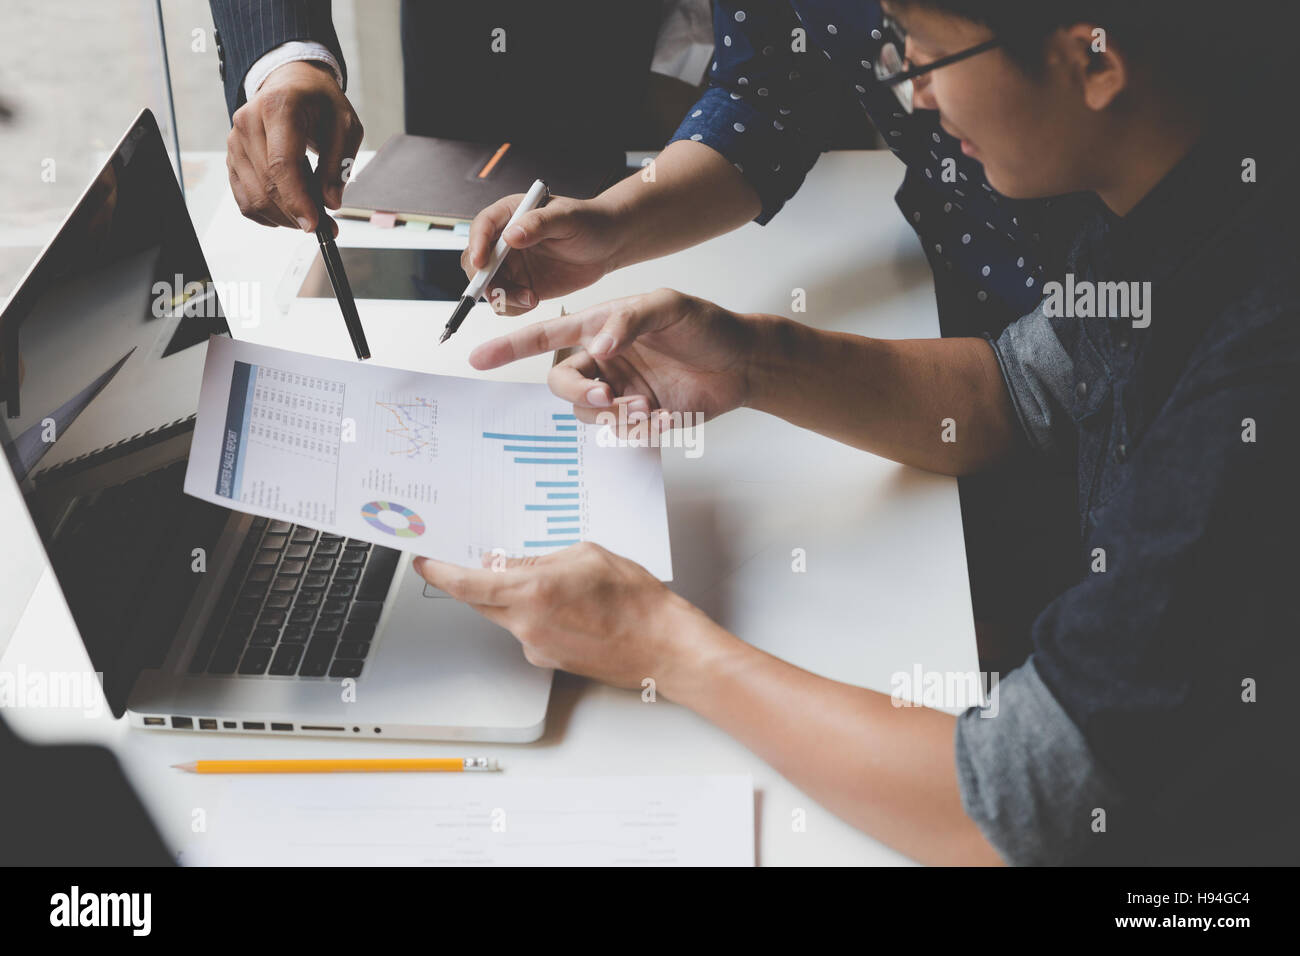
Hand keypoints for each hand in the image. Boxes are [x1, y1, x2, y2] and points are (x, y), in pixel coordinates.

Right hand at [226, 60, 362, 235]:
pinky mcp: (233, 158)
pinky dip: (269, 214)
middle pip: (267, 186)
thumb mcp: (345, 126)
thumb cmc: (320, 102)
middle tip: (326, 226)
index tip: (315, 225)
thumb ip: (339, 164)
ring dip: (285, 218)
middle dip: (297, 214)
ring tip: (311, 214)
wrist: (291, 83)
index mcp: (278, 107)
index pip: (281, 164)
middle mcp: (248, 123)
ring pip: (255, 198)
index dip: (297, 200)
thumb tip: (330, 202)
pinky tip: (290, 211)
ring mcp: (235, 141)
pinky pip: (245, 200)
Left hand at [413, 543, 731, 691]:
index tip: (424, 560)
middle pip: (480, 601)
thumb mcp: (587, 556)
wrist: (664, 647)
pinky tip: (568, 605)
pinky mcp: (548, 661)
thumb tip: (510, 563)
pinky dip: (535, 614)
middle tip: (478, 558)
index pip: (467, 584)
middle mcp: (527, 625)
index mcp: (533, 593)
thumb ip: (541, 559)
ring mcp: (536, 647)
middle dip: (475, 580)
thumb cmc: (637, 603)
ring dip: (514, 596)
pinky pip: (527, 630)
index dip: (439, 572)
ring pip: (505, 615)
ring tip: (555, 581)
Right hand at [461, 194, 624, 314]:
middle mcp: (504, 241)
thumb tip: (511, 235)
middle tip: (504, 292)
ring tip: (530, 298)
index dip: (477, 244)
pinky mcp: (521, 286)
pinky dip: (512, 307)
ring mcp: (511, 265)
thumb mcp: (567, 218)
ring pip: (487, 286)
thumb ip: (539, 224)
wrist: (607, 246)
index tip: (482, 262)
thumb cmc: (589, 223)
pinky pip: (504, 302)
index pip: (483, 226)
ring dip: (501, 297)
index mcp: (511, 215)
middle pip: (475, 261)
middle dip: (483, 280)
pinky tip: (533, 300)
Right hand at [469, 288, 760, 432]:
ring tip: (648, 407)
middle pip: (562, 386)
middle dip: (579, 395)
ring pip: (589, 416)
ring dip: (614, 416)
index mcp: (600, 328)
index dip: (510, 347)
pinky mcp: (640, 419)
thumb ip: (628, 320)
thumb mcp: (668, 306)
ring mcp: (621, 392)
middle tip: (609, 398)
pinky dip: (641, 430)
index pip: (545, 336)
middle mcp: (604, 362)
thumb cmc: (706, 325)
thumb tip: (598, 346)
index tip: (478, 357)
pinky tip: (667, 416)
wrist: (744, 362)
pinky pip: (622, 435)